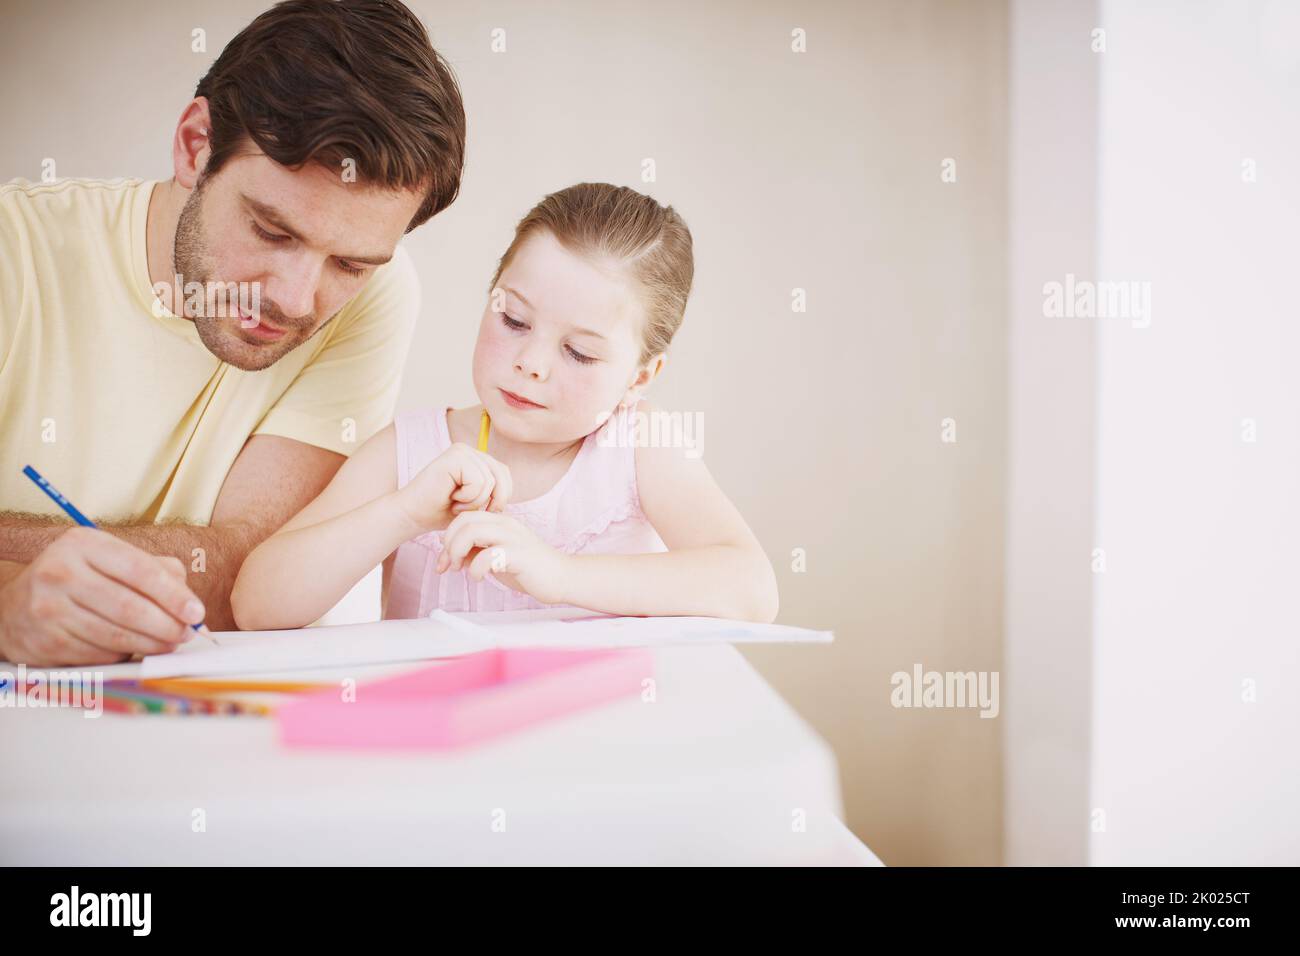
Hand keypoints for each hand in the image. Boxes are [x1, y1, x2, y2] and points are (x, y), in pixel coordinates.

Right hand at [0, 527, 204, 665]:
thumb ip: (155, 571)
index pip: (140, 570)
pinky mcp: (45, 641)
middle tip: (186, 634)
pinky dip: (123, 654)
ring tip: (169, 643)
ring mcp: (49, 607)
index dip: (174, 595)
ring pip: (116, 634)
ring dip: (151, 644)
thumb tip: (191, 605)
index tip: (196, 613)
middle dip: (167, 625)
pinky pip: (98, 653)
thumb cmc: (78, 579)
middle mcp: (61, 572)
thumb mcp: (111, 560)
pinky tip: (133, 648)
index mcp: (84, 544)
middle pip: (129, 607)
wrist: (16, 604)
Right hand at [396, 442, 512, 533]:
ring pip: (490, 482)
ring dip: (474, 502)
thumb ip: (495, 493)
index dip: (499, 498)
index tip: (476, 509)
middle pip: (502, 477)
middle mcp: (471, 451)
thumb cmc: (442, 513)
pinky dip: (467, 498)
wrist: (413, 516)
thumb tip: (515, 492)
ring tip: (455, 503)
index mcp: (478, 459)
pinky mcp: (454, 456)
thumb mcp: (477, 504)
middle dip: (489, 501)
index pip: (506, 475)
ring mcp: (462, 451)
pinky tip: (450, 498)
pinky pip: (478, 482)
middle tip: (466, 508)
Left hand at [435, 511, 569, 604]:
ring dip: (457, 551)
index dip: (448, 536)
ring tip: (460, 569)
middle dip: (449, 543)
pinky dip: (475, 568)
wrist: (563, 578)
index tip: (445, 559)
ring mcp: (514, 538)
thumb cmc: (530, 569)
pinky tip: (479, 577)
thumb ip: (477, 552)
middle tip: (450, 564)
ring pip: (472, 531)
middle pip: (465, 520)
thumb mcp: (497, 557)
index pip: (465, 516)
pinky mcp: (521, 555)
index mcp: (501, 522)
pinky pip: (488, 555)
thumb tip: (452, 557)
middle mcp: (506, 525)